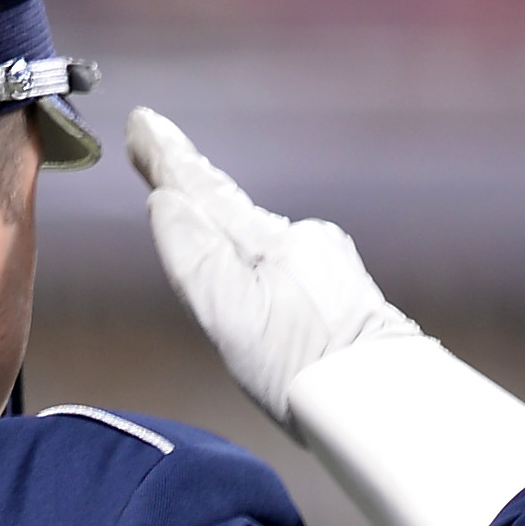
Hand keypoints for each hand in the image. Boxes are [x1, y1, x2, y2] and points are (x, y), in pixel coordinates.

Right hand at [123, 106, 413, 421]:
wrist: (382, 403)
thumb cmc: (302, 368)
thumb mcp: (231, 315)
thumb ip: (194, 255)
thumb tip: (164, 202)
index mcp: (268, 241)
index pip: (206, 191)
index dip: (168, 160)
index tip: (142, 122)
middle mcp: (301, 240)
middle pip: (232, 207)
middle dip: (193, 182)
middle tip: (156, 141)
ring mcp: (327, 267)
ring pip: (261, 236)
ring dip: (226, 221)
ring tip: (192, 197)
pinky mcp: (343, 297)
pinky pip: (286, 261)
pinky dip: (261, 257)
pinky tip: (258, 272)